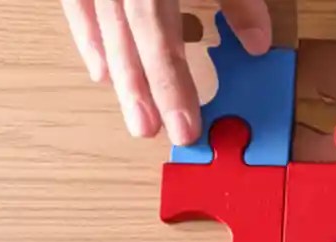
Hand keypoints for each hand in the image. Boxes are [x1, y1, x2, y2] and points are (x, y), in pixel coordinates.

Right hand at [61, 0, 272, 145]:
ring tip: (136, 117)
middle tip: (153, 134)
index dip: (171, 84)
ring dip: (120, 76)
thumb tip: (258, 43)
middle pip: (130, 41)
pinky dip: (87, 39)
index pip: (160, 35)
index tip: (187, 128)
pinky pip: (77, 7)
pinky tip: (100, 72)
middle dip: (143, 91)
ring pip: (104, 31)